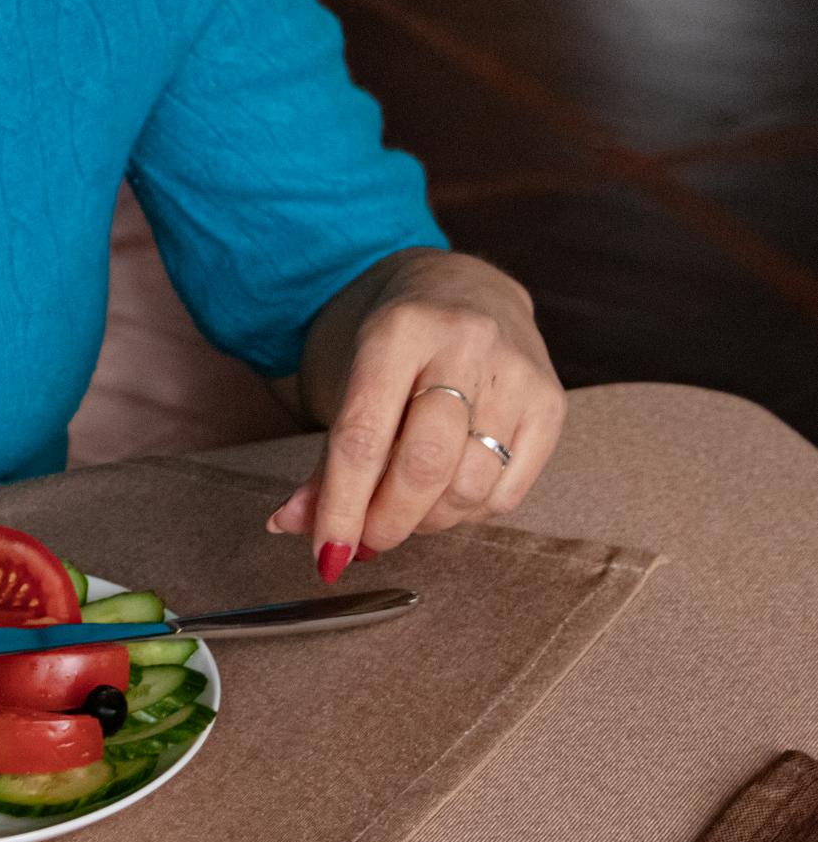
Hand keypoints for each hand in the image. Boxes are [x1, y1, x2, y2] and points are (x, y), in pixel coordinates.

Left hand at [267, 253, 565, 580]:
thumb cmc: (390, 344)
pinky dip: (466, 513)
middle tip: (366, 540)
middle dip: (387, 521)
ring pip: (468, 486)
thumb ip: (321, 460)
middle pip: (424, 465)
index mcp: (399, 331)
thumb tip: (290, 526)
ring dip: (427, 521)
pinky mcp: (551, 403)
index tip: (326, 553)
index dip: (342, 506)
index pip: (364, 436)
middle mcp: (465, 343)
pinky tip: (445, 495)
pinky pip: (507, 493)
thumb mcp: (343, 380)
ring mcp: (516, 372)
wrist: (460, 289)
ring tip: (403, 509)